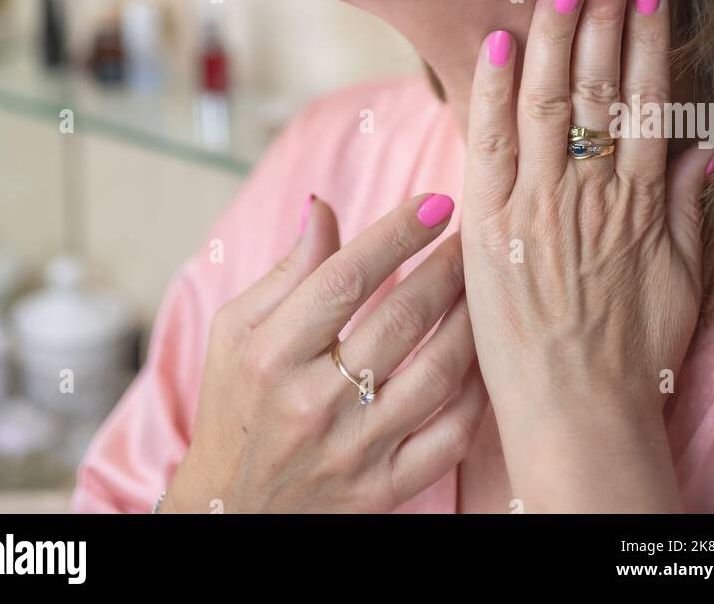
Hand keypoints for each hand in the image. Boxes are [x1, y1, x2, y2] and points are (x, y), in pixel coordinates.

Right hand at [163, 193, 486, 512]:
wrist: (230, 510)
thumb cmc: (237, 403)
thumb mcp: (236, 330)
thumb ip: (287, 270)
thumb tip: (322, 206)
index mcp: (272, 354)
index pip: (345, 278)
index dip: (396, 234)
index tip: (434, 203)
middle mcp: (313, 402)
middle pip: (400, 319)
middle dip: (446, 266)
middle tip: (473, 233)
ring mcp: (353, 450)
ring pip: (436, 373)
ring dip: (469, 319)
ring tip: (483, 284)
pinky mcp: (383, 489)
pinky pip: (451, 435)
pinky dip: (478, 391)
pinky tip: (484, 354)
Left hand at [460, 0, 712, 509]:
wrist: (577, 410)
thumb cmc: (632, 349)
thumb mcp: (682, 278)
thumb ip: (691, 208)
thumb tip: (703, 148)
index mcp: (640, 199)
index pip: (644, 98)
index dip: (645, 38)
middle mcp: (591, 190)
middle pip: (596, 86)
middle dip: (600, 16)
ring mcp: (538, 203)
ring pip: (548, 100)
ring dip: (554, 35)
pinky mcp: (491, 222)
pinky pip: (490, 142)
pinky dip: (493, 90)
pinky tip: (499, 42)